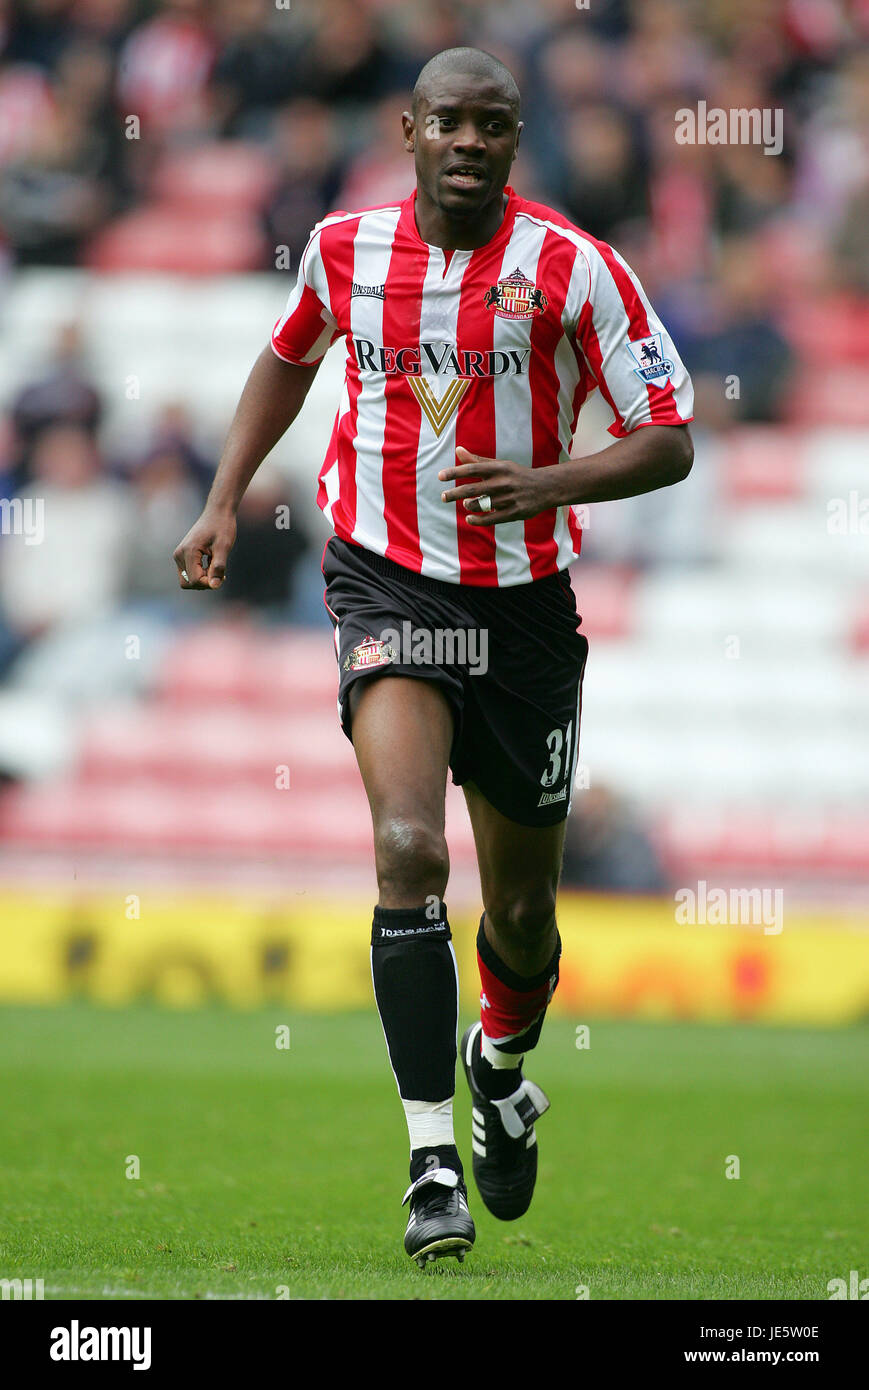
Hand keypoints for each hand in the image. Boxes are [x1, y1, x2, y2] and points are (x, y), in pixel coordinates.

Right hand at [172, 508, 236, 588]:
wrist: (218, 512)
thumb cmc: (223, 527)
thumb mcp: (224, 547)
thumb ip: (218, 567)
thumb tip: (214, 586)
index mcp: (188, 552)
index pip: (195, 581)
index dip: (210, 583)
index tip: (224, 575)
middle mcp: (179, 554)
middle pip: (188, 584)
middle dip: (205, 583)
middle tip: (220, 572)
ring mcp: (178, 555)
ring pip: (188, 580)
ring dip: (203, 578)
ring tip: (215, 565)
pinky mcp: (182, 556)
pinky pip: (189, 574)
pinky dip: (201, 574)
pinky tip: (212, 564)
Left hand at [438, 447, 556, 525]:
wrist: (546, 487)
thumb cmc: (517, 475)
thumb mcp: (500, 465)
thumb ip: (478, 461)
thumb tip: (458, 450)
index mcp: (499, 468)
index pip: (472, 469)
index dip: (455, 472)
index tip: (440, 476)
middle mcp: (503, 483)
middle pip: (473, 489)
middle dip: (455, 493)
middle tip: (443, 497)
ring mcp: (509, 499)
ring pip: (481, 505)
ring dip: (470, 505)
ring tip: (466, 504)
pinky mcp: (514, 513)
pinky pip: (491, 519)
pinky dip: (478, 520)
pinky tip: (469, 518)